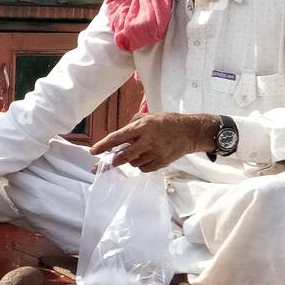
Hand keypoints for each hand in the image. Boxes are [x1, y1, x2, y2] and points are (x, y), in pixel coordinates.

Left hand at [90, 112, 218, 172]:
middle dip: (115, 160)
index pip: (118, 137)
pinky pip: (144, 168)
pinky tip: (146, 157)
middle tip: (111, 160)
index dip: (103, 145)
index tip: (93, 151)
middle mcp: (148, 140)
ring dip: (130, 160)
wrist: (190, 132)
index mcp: (143, 126)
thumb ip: (132, 124)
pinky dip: (141, 165)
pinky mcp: (162, 162)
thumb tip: (118, 137)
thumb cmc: (167, 122)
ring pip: (133, 163)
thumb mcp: (149, 116)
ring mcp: (156, 153)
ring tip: (139, 151)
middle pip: (124, 156)